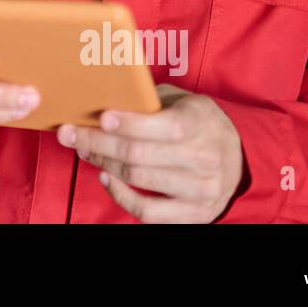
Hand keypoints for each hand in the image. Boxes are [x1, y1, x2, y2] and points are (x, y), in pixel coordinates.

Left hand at [57, 84, 244, 222]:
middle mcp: (204, 159)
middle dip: (98, 143)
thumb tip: (107, 92)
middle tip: (70, 133)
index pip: (163, 126)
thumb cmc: (198, 123)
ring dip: (103, 163)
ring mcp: (200, 190)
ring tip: (84, 149)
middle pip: (139, 154)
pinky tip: (105, 176)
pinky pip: (148, 211)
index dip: (129, 123)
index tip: (101, 117)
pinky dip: (121, 195)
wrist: (237, 160)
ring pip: (138, 179)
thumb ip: (152, 98)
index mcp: (201, 124)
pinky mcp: (193, 214)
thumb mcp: (184, 101)